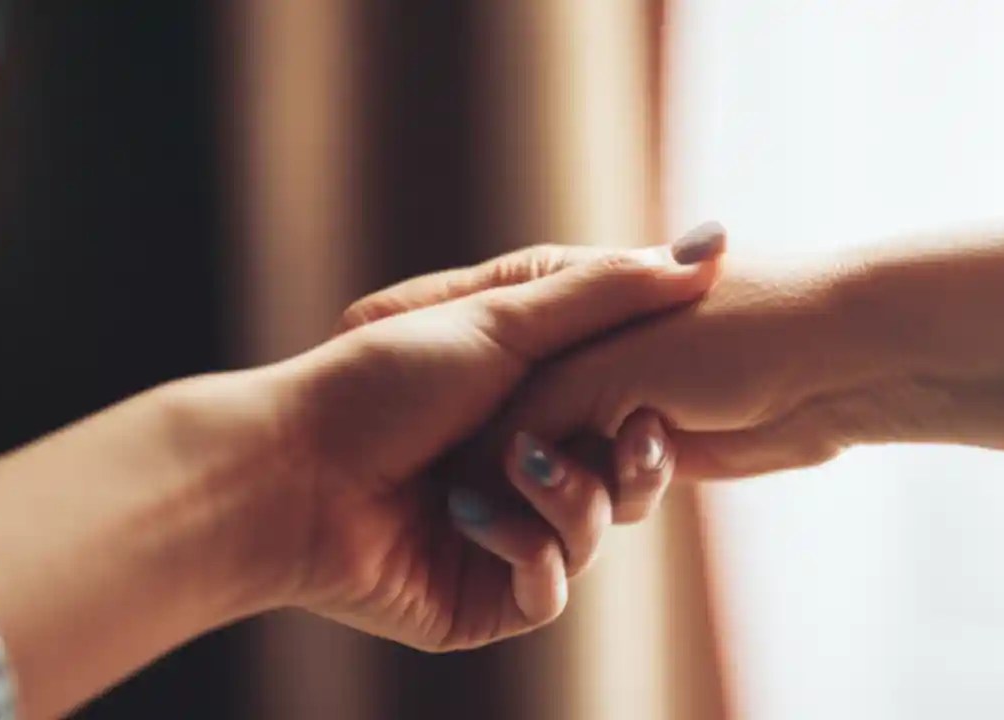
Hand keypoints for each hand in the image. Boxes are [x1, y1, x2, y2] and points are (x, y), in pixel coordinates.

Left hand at [247, 233, 723, 649]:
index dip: (651, 402)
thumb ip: (609, 290)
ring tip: (515, 470)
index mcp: (525, 393)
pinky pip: (549, 587)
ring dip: (569, 502)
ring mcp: (502, 527)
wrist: (288, 475)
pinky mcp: (484, 592)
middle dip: (631, 462)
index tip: (662, 392)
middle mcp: (519, 458)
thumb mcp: (503, 316)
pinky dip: (529, 555)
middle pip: (623, 474)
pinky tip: (476, 522)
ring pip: (594, 530)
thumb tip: (714, 242)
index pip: (623, 401)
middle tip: (630, 440)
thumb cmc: (383, 380)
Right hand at [497, 255, 900, 481]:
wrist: (838, 358)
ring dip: (598, 478)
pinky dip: (631, 487)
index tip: (499, 461)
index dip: (493, 429)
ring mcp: (629, 399)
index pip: (498, 381)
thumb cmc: (727, 335)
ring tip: (649, 443)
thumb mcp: (609, 365)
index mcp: (568, 308)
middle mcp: (589, 352)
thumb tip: (483, 468)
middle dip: (543, 464)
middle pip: (531, 433)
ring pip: (576, 469)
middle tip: (567, 468)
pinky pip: (622, 487)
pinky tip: (663, 462)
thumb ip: (536, 411)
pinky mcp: (666, 445)